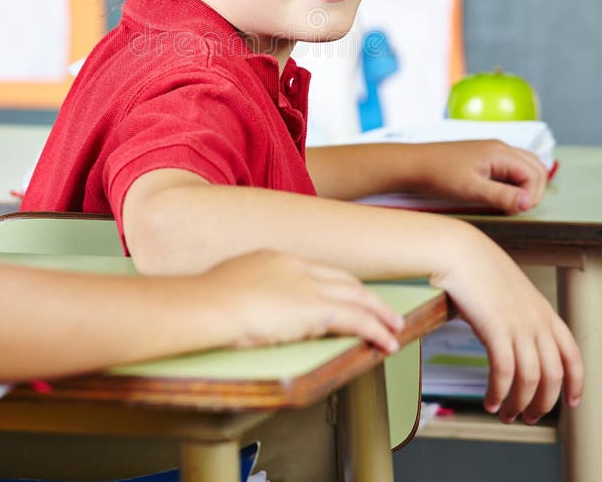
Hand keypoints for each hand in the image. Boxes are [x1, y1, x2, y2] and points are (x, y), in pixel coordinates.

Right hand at [202, 250, 404, 352]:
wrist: (209, 303)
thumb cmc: (207, 301)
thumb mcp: (227, 285)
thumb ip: (243, 290)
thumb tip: (238, 302)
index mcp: (276, 259)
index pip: (318, 270)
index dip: (338, 283)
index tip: (348, 292)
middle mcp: (297, 267)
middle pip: (344, 279)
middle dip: (367, 295)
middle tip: (382, 309)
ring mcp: (308, 286)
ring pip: (358, 297)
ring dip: (380, 314)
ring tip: (394, 327)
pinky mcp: (317, 309)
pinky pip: (358, 320)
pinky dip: (376, 330)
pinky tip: (386, 343)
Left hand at [411, 139, 548, 213]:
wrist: (412, 165)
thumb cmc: (438, 175)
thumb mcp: (471, 189)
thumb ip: (502, 196)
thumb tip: (529, 202)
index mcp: (500, 152)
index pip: (535, 173)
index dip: (532, 196)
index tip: (516, 211)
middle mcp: (500, 148)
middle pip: (536, 168)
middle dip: (534, 191)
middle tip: (516, 210)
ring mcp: (493, 152)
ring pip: (525, 168)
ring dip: (526, 187)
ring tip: (510, 204)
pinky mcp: (485, 159)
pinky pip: (511, 170)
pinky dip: (514, 183)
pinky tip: (500, 196)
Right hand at [433, 224, 582, 423]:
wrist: (457, 249)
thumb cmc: (476, 268)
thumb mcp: (509, 291)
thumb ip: (518, 315)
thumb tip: (512, 342)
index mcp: (544, 310)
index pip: (572, 353)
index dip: (576, 382)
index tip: (571, 402)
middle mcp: (536, 319)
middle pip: (553, 375)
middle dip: (543, 403)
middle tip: (529, 417)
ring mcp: (518, 323)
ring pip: (530, 379)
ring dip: (520, 404)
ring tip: (506, 414)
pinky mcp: (496, 328)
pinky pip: (504, 372)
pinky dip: (499, 393)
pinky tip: (490, 400)